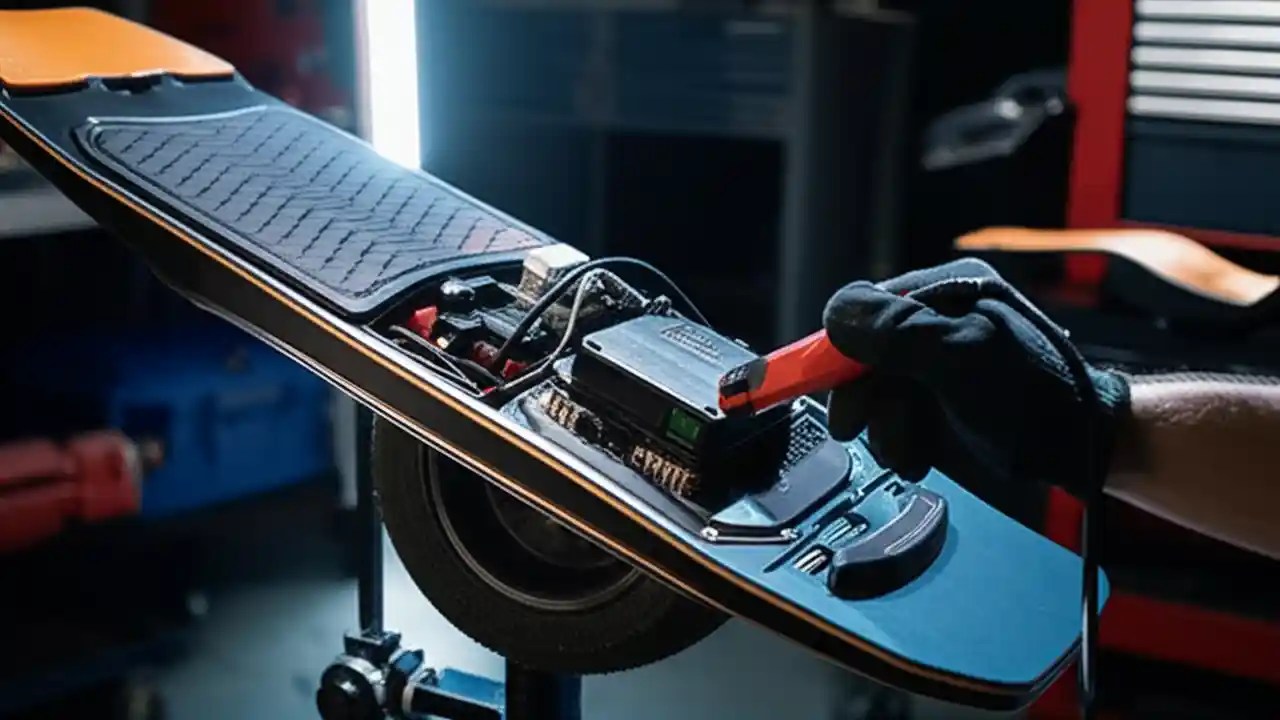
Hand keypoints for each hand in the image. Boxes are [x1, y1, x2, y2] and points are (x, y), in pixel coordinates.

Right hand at [822, 259, 1128, 497]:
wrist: (1082, 453)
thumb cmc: (1037, 398)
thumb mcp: (962, 357)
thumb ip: (899, 332)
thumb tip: (837, 314)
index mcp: (945, 292)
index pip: (866, 310)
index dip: (839, 349)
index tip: (823, 384)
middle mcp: (938, 323)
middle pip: (864, 356)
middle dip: (862, 398)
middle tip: (855, 427)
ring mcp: (938, 365)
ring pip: (876, 394)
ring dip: (882, 428)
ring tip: (907, 451)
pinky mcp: (940, 403)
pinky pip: (895, 418)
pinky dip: (899, 442)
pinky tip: (918, 456)